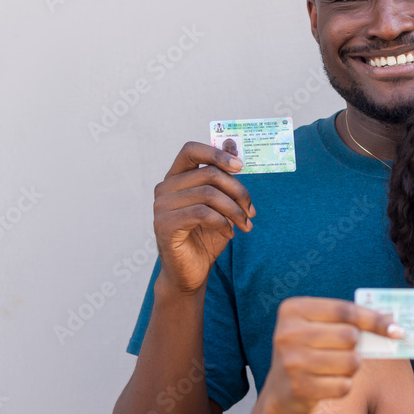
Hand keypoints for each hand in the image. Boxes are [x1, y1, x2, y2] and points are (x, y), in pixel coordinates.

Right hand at [152, 141, 255, 294]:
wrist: (191, 272)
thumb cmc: (206, 236)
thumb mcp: (221, 203)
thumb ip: (223, 174)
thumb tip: (231, 142)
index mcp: (176, 177)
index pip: (191, 150)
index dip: (217, 153)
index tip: (241, 166)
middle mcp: (165, 188)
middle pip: (208, 173)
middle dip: (237, 190)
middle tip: (251, 210)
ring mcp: (161, 206)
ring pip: (208, 194)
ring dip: (234, 210)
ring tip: (245, 225)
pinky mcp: (164, 225)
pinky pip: (201, 213)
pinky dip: (223, 223)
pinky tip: (230, 234)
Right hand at [262, 297, 403, 413]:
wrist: (281, 389)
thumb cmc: (310, 349)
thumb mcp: (320, 326)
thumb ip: (351, 320)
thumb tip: (393, 324)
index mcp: (293, 309)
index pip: (344, 310)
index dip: (374, 319)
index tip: (397, 329)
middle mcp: (288, 333)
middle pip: (349, 336)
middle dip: (356, 345)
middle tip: (345, 350)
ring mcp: (292, 362)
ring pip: (351, 362)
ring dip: (352, 366)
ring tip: (334, 367)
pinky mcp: (299, 388)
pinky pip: (344, 386)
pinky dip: (343, 385)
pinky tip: (327, 383)